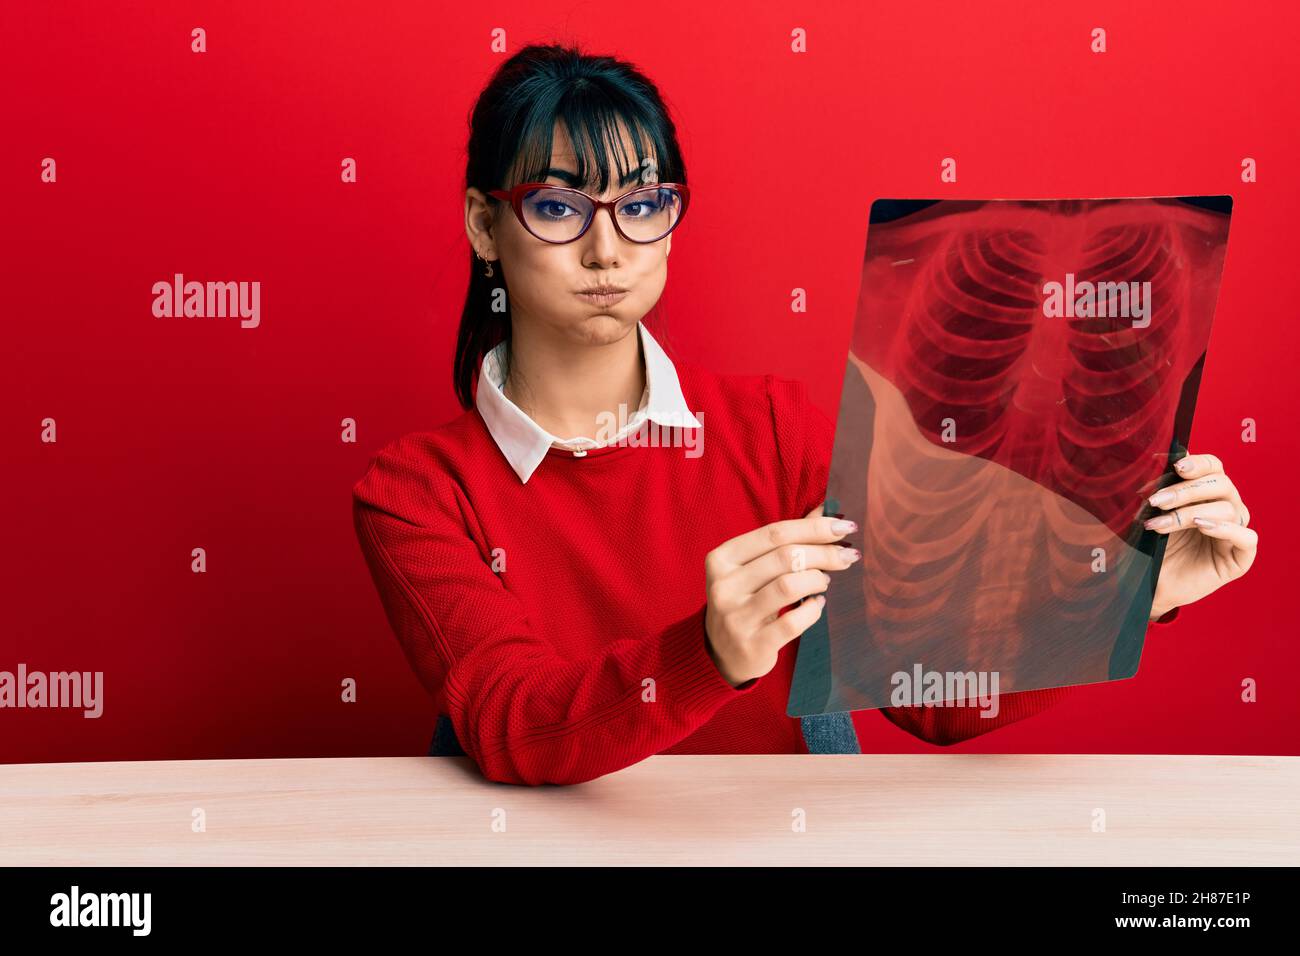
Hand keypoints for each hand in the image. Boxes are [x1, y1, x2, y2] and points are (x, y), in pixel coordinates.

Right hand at [703, 504, 860, 686]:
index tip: (845, 527)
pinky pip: (793, 622)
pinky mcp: (752, 644)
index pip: (775, 533)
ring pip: (789, 586)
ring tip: (825, 581)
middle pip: (785, 557)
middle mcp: (724, 585)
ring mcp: (736, 617)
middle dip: (824, 553)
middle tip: (847, 556)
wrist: (721, 653)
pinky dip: (813, 610)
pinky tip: (817, 605)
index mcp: (722, 558)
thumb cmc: (744, 600)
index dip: (814, 527)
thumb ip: (784, 540)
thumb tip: (826, 510)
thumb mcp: (753, 568)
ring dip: (818, 580)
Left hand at [1143, 451, 1257, 619]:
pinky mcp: (1241, 557)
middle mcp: (1226, 507)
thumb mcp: (1152, 513)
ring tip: (1159, 524)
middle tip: (1155, 501)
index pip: (1213, 467)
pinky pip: (1246, 537)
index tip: (1175, 466)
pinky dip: (1225, 529)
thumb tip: (1159, 458)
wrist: (1150, 583)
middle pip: (1220, 485)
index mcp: (1207, 492)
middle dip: (1184, 490)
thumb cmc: (1152, 546)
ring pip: (1227, 509)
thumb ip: (1159, 488)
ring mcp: (1235, 532)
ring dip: (1188, 513)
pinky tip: (1201, 527)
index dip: (1198, 463)